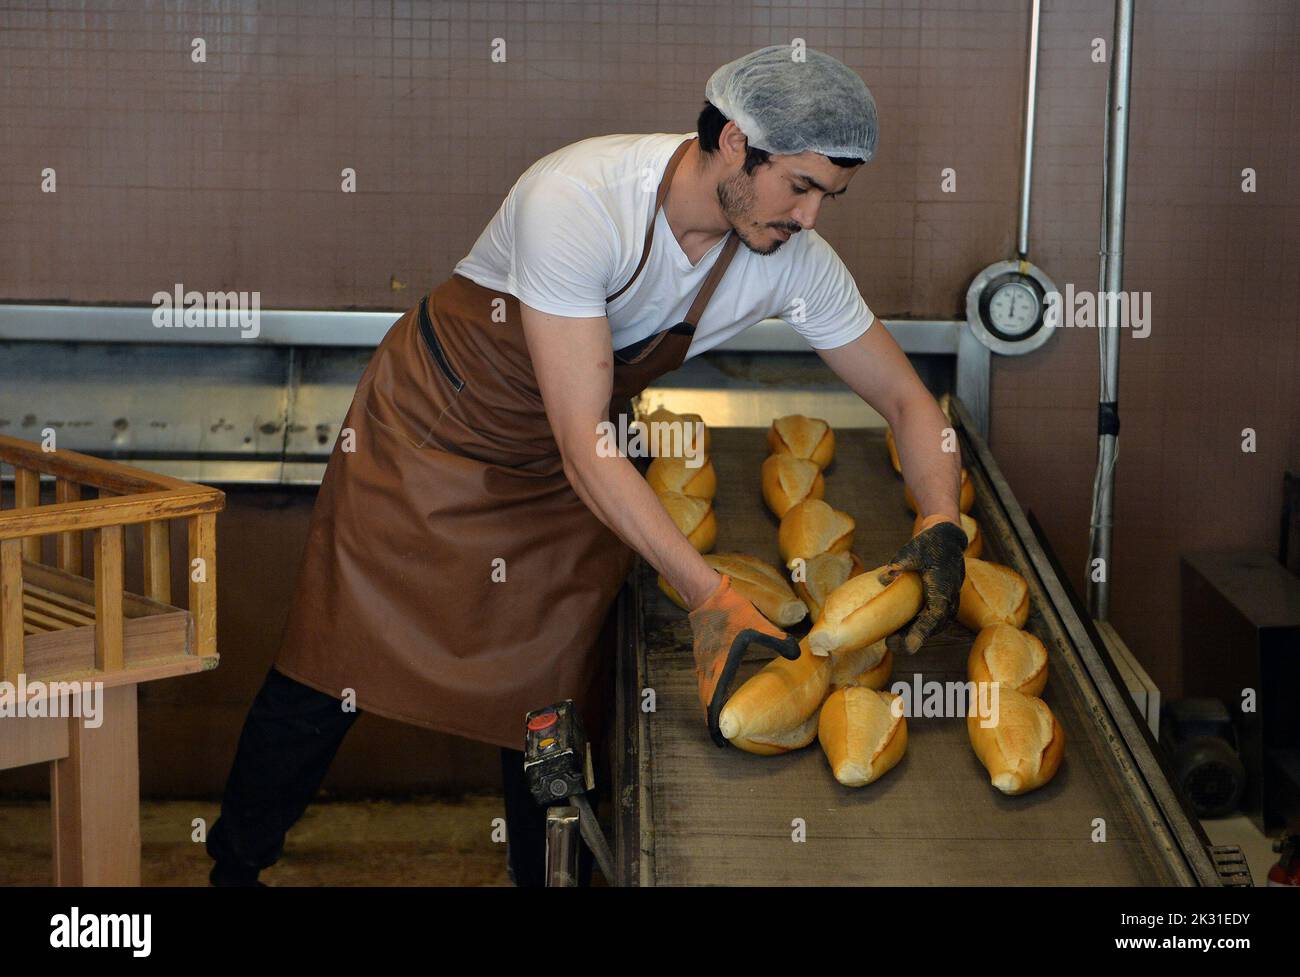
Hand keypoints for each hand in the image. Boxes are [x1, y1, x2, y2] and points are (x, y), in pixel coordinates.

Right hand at [687, 574, 800, 745]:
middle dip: (711, 722)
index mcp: (720, 667)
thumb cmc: (732, 610)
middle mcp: (708, 668)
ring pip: (702, 692)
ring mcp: (702, 661)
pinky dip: (708, 693)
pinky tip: (716, 692)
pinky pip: (703, 681)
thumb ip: (778, 640)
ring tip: (717, 720)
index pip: (713, 703)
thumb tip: (797, 654)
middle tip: (720, 737)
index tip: (720, 741)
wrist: (707, 594)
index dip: (715, 724)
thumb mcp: (759, 625)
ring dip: (709, 708)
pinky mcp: (702, 654)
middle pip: (705, 703)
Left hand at [877, 517, 966, 654]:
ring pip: (932, 626)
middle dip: (912, 638)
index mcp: (943, 587)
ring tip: (891, 641)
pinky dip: (917, 627)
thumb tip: (883, 578)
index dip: (922, 632)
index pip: (934, 615)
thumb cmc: (929, 545)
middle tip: (890, 645)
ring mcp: (948, 603)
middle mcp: (949, 599)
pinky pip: (931, 621)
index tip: (910, 646)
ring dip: (914, 634)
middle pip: (932, 627)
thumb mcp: (914, 549)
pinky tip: (898, 631)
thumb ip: (901, 562)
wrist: (947, 540)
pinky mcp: (942, 604)